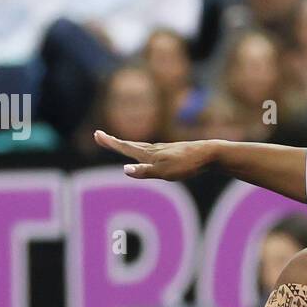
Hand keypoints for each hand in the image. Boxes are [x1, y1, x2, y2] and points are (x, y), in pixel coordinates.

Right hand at [94, 130, 213, 180]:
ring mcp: (164, 149)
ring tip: (119, 144)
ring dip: (127, 145)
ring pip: (141, 147)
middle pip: (130, 145)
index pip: (125, 147)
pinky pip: (152, 150)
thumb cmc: (187, 164)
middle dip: (114, 142)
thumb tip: (124, 170)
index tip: (97, 133)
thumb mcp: (165, 172)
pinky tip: (148, 153)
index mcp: (149, 154)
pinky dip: (142, 150)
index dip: (110, 142)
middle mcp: (154, 149)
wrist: (209, 154)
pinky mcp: (173, 152)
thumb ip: (145, 172)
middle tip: (101, 136)